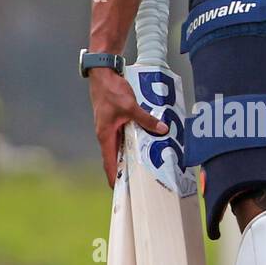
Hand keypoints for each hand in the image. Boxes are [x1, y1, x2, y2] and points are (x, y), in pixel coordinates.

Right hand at [88, 66, 167, 187]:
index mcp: (105, 135)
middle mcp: (105, 134)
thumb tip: (162, 130)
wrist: (103, 73)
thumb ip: (146, 119)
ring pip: (120, 147)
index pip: (109, 163)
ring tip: (145, 166)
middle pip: (115, 158)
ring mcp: (109, 127)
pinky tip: (144, 142)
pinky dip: (132, 142)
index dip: (115, 177)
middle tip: (139, 182)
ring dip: (130, 156)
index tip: (122, 191)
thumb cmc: (110, 90)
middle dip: (125, 170)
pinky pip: (123, 136)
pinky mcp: (114, 120)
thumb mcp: (130, 106)